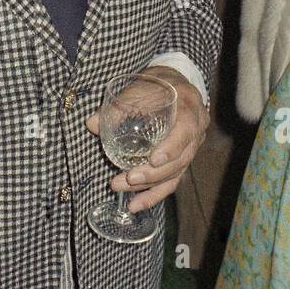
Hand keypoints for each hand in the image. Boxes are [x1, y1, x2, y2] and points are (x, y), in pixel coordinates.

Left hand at [85, 67, 208, 212]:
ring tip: (124, 195)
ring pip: (175, 174)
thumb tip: (92, 125)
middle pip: (180, 160)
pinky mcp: (181, 161)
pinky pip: (171, 181)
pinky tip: (135, 205)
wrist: (174, 83)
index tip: (153, 160)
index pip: (186, 131)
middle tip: (128, 178)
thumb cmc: (156, 85)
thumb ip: (117, 106)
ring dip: (149, 187)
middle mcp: (196, 132)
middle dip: (153, 174)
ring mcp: (191, 148)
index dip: (171, 147)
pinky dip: (153, 194)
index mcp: (189, 109)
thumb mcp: (139, 88)